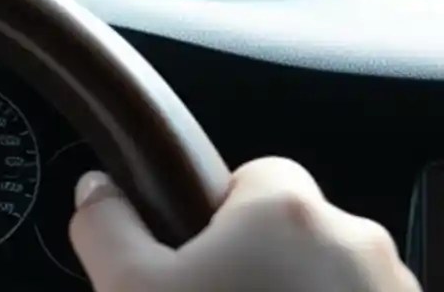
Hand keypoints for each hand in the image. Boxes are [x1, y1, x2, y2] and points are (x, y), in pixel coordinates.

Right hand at [71, 156, 420, 291]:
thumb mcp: (131, 290)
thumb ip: (106, 227)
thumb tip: (98, 190)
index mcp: (286, 210)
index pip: (253, 174)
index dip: (216, 217)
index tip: (197, 263)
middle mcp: (356, 242)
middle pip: (294, 232)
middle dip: (258, 267)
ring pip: (330, 280)